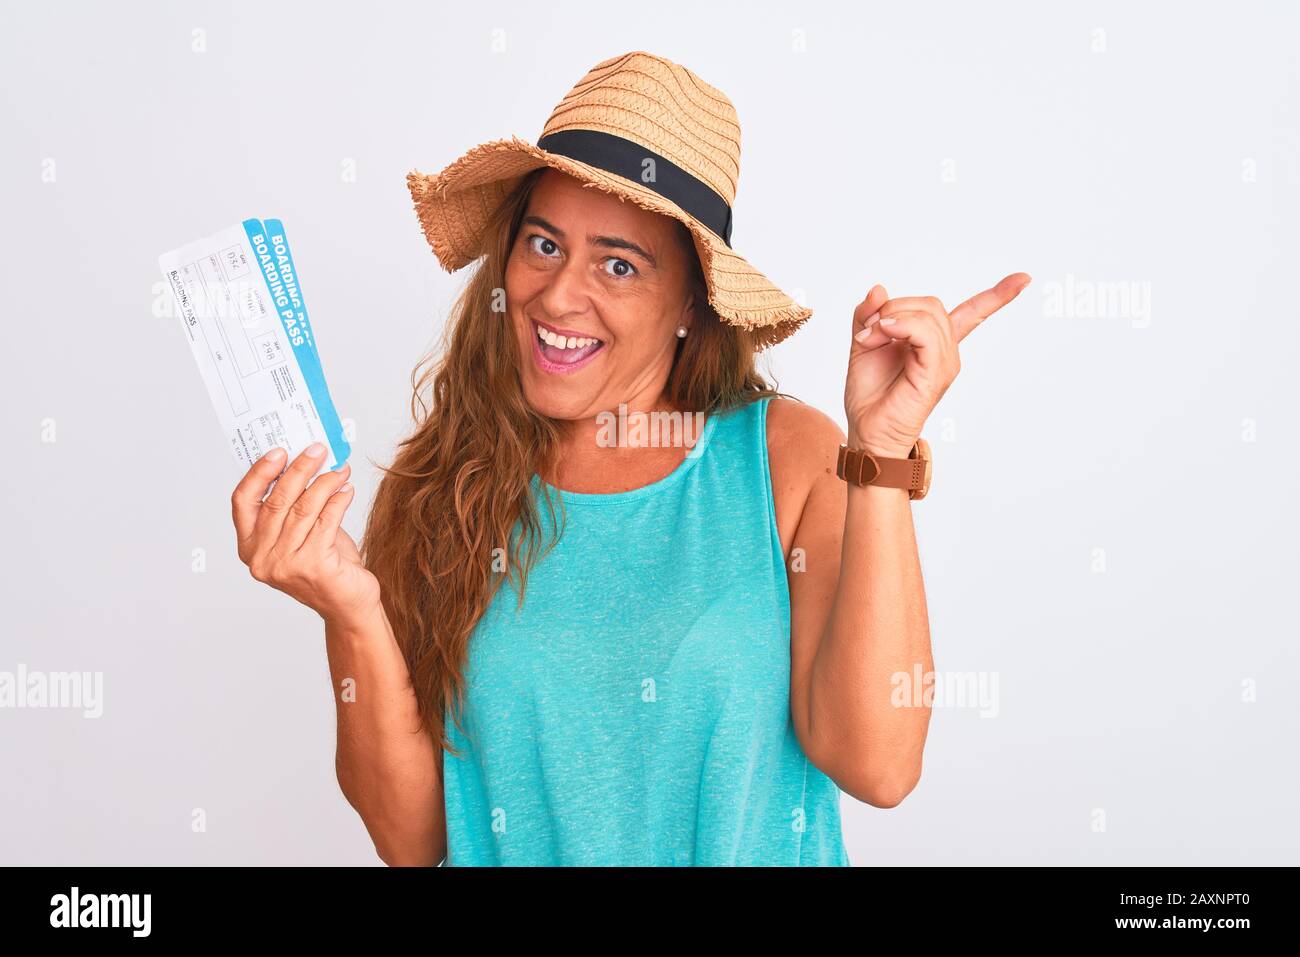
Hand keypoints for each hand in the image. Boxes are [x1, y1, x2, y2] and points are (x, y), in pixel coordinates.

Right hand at [232, 444, 380, 624]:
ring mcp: (285, 565)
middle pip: (277, 500)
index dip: (259, 472)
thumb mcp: (299, 533)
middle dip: (299, 469)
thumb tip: (303, 461)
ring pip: (304, 508)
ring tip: (340, 469)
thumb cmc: (324, 565)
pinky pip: (327, 520)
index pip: (243, 501)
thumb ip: (293, 505)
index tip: (279, 450)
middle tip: (318, 450)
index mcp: (248, 547)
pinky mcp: (314, 566)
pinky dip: (338, 500)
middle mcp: (261, 558)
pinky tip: (347, 490)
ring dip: (325, 482)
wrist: (348, 604)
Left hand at [844, 273, 1031, 455]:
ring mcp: (945, 363)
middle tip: (867, 331)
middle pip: (933, 304)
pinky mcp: (936, 374)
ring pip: (929, 314)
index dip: (997, 295)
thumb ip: (869, 315)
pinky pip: (927, 334)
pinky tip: (885, 332)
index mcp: (934, 344)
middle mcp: (946, 352)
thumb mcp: (864, 344)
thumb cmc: (870, 395)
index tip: (1024, 278)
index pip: (972, 314)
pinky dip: (902, 325)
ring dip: (891, 317)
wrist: (868, 432)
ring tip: (868, 338)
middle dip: (895, 307)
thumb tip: (879, 289)